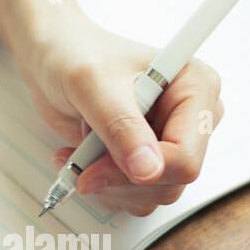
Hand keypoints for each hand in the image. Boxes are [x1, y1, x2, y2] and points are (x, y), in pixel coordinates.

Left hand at [0, 0, 222, 216]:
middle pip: (171, 181)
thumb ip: (122, 127)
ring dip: (108, 183)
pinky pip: (136, 196)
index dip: (143, 171)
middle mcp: (191, 118)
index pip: (187, 156)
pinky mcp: (149, 158)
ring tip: (80, 152)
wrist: (54, 57)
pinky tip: (82, 159)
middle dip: (120, 178)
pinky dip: (103, 185)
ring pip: (153, 194)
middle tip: (82, 160)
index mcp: (196, 88)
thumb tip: (148, 170)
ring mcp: (171, 141)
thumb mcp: (93, 85)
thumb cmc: (75, 54)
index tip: (96, 168)